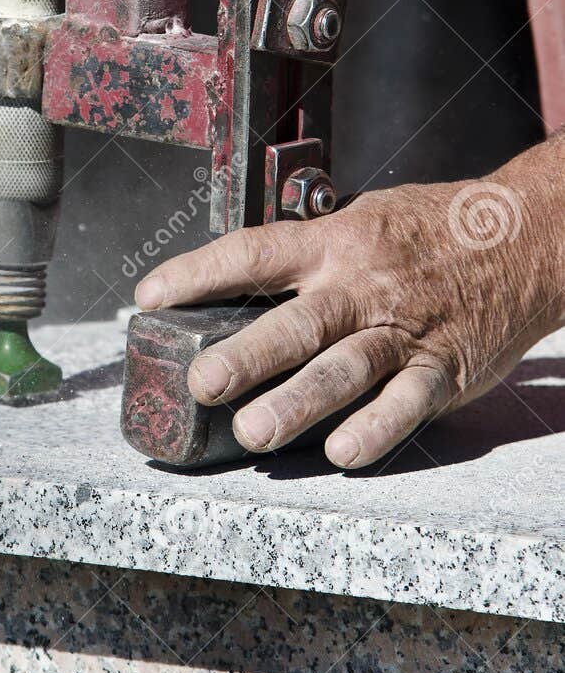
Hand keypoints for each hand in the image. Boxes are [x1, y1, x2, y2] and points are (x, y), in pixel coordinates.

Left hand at [133, 151, 563, 468]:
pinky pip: (407, 402)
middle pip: (296, 322)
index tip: (149, 298)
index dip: (197, 273)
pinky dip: (377, 428)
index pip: (253, 253)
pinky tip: (343, 452)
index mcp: (334, 241)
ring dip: (298, 403)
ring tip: (254, 432)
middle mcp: (363, 285)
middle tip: (199, 383)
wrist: (524, 238)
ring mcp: (403, 329)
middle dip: (244, 356)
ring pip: (345, 369)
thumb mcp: (361, 220)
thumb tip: (232, 284)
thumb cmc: (429, 231)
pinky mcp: (444, 367)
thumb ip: (305, 254)